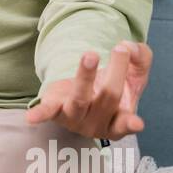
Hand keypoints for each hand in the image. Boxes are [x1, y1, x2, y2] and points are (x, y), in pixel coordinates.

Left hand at [24, 40, 152, 140]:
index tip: (137, 122)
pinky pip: (47, 113)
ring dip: (85, 77)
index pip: (125, 124)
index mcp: (119, 121)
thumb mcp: (134, 71)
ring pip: (80, 100)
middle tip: (120, 49)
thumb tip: (129, 47)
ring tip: (90, 56)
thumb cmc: (111, 84)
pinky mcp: (55, 110)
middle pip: (108, 98)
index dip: (130, 124)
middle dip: (116, 71)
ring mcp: (74, 119)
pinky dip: (40, 115)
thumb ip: (141, 58)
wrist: (84, 89)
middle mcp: (96, 125)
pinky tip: (31, 118)